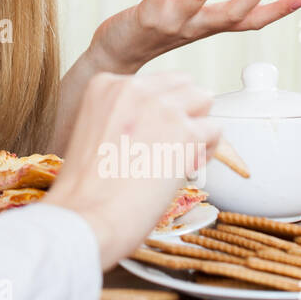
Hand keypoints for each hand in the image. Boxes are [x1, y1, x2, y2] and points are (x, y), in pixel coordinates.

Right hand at [46, 70, 222, 270]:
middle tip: (169, 146)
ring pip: (204, 102)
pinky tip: (184, 171)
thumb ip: (121, 115)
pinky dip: (205, 153)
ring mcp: (162, 108)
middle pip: (184, 85)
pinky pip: (215, 131)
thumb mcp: (92, 131)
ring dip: (198, 129)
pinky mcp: (186, 133)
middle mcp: (134, 88)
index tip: (150, 136)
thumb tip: (156, 120)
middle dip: (184, 112)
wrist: (85, 217)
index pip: (156, 82)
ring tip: (178, 159)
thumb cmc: (85, 188)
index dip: (160, 111)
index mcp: (106, 85)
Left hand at [94, 0, 300, 70]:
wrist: (114, 57)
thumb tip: (238, 5)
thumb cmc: (152, 36)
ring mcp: (171, 23)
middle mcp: (194, 28)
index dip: (276, 12)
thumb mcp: (189, 26)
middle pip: (233, 13)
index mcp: (207, 28)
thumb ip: (212, 15)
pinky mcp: (147, 15)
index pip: (250, 22)